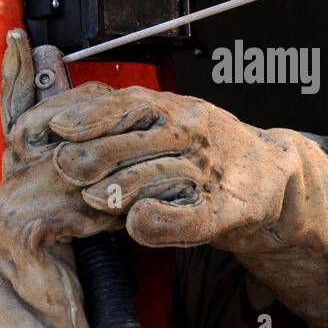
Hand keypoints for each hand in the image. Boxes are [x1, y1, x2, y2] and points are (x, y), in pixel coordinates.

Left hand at [19, 77, 327, 327]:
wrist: (268, 178)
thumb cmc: (203, 151)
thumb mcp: (166, 123)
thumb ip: (123, 120)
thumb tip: (61, 121)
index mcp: (174, 108)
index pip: (125, 105)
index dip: (89, 117)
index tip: (58, 127)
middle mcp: (191, 133)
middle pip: (134, 140)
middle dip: (94, 156)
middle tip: (64, 169)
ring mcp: (205, 172)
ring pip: (155, 176)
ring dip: (118, 188)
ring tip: (91, 199)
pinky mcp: (219, 211)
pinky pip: (184, 218)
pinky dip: (157, 221)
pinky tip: (137, 222)